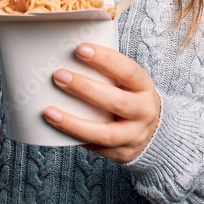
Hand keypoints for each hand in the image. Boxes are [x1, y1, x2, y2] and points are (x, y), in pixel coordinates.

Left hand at [43, 43, 160, 162]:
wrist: (154, 131)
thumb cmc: (131, 97)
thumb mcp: (129, 82)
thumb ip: (107, 72)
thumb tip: (67, 55)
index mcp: (144, 87)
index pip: (128, 71)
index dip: (105, 59)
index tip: (80, 49)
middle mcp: (144, 112)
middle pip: (116, 102)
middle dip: (85, 88)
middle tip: (59, 76)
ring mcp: (134, 136)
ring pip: (105, 133)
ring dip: (74, 123)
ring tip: (49, 112)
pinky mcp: (122, 154)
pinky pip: (96, 148)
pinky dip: (75, 137)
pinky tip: (57, 128)